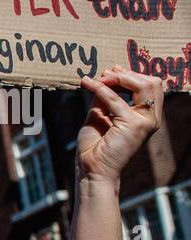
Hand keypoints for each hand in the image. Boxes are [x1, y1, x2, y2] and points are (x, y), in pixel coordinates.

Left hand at [77, 68, 163, 185]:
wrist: (91, 168)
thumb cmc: (95, 145)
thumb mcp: (100, 114)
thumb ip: (106, 97)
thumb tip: (105, 77)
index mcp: (147, 116)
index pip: (150, 87)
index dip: (131, 75)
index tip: (111, 72)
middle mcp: (151, 119)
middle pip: (152, 83)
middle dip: (128, 74)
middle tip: (106, 73)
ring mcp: (145, 122)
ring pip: (144, 86)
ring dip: (121, 77)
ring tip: (101, 77)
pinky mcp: (133, 125)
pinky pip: (116, 98)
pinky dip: (100, 87)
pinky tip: (87, 83)